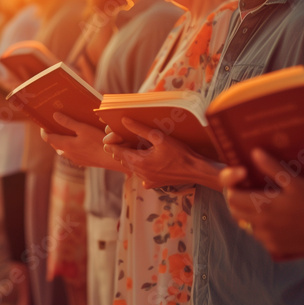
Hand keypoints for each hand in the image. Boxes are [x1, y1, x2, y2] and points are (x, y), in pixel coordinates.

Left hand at [41, 113, 127, 171]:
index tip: (44, 123)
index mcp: (65, 145)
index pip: (48, 138)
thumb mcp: (83, 128)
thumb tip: (55, 115)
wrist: (110, 159)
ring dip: (62, 141)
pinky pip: (72, 153)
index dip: (44, 130)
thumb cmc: (97, 142)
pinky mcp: (82, 161)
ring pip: (63, 149)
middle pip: (55, 144)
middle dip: (53, 135)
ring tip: (67, 132)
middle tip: (55, 125)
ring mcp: (75, 159)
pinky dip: (70, 146)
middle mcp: (67, 154)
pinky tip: (79, 141)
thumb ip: (68, 122)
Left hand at [102, 117, 219, 189]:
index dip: (112, 146)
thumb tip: (124, 120)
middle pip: (125, 161)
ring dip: (131, 160)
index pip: (119, 153)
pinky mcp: (154, 184)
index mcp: (139, 162)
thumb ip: (140, 129)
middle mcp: (141, 174)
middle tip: (119, 142)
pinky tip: (147, 163)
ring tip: (130, 150)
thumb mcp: (159, 138)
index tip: (108, 140)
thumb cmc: (180, 153)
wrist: (196, 171)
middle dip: (121, 152)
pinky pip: (143, 176)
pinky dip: (141, 168)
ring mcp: (147, 180)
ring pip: (133, 169)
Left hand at [220, 148, 303, 255]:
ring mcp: (268, 238)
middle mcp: (261, 225)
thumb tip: (254, 153)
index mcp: (264, 206)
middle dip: (236, 200)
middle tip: (247, 189)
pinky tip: (273, 218)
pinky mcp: (276, 247)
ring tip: (260, 202)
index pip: (232, 198)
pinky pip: (259, 236)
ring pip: (245, 225)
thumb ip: (272, 168)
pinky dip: (260, 227)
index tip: (241, 180)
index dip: (233, 187)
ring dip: (247, 214)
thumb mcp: (296, 182)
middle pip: (235, 212)